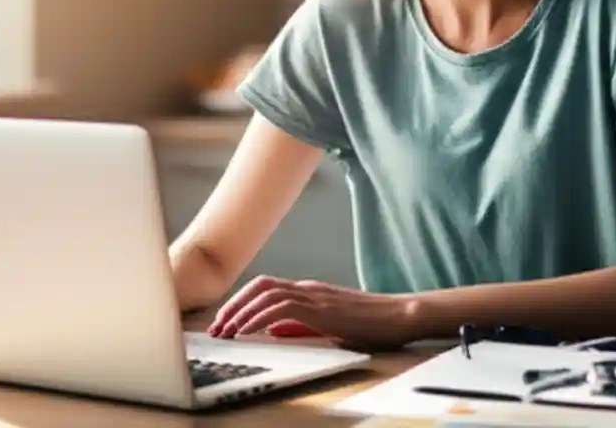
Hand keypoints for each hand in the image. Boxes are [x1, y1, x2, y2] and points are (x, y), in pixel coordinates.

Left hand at [206, 275, 417, 348]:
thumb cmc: (370, 323)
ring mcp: (314, 295)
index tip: (225, 323)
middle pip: (259, 285)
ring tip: (225, 331)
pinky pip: (281, 307)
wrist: (399, 316)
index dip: (240, 303)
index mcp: (308, 291)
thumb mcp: (329, 325)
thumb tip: (273, 331)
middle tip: (216, 327)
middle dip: (233, 305)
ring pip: (265, 293)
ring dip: (240, 312)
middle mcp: (307, 288)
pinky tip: (247, 331)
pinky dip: (258, 318)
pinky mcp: (321, 307)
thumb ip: (301, 326)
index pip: (265, 288)